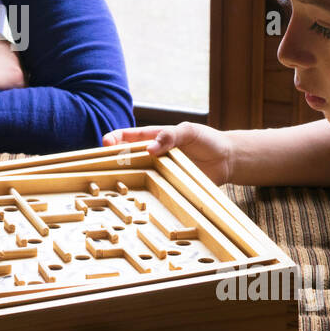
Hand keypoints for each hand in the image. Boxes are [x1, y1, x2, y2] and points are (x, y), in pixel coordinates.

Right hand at [102, 122, 234, 184]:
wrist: (227, 160)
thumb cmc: (207, 140)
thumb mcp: (189, 131)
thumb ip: (170, 135)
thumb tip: (150, 148)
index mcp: (154, 137)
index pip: (128, 137)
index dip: (115, 139)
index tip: (106, 143)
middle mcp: (153, 156)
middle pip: (127, 159)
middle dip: (112, 162)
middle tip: (101, 167)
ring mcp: (160, 173)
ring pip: (138, 177)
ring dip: (127, 181)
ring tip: (115, 185)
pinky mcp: (169, 188)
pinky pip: (154, 192)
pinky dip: (145, 196)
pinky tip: (138, 200)